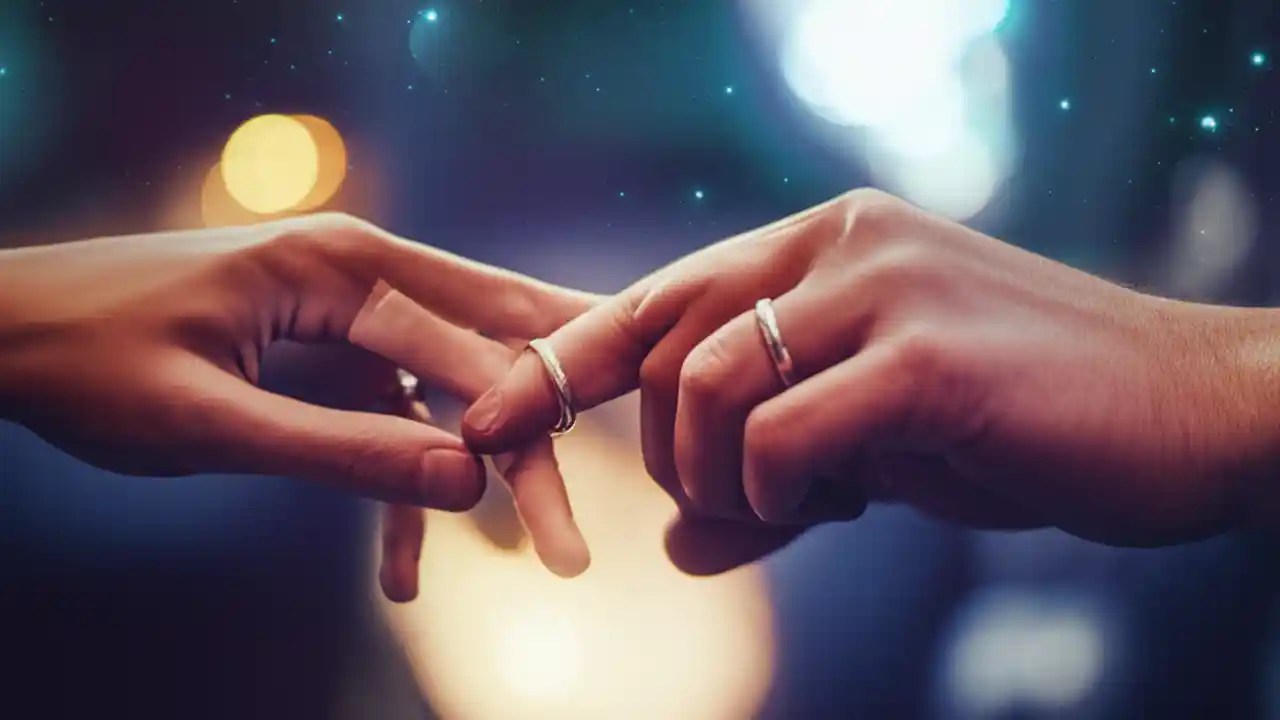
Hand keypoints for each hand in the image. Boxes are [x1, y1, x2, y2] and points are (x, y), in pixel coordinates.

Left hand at [0, 213, 596, 595]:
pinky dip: (401, 486)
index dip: (525, 422)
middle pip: (482, 359)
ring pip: (449, 394)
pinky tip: (403, 573)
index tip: (571, 501)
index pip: (467, 341)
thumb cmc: (88, 360)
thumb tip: (467, 484)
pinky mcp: (327, 352)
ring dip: (482, 476)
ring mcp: (347, 313)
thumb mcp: (213, 418)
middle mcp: (360, 274)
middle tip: (576, 539)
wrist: (1, 330)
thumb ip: (343, 451)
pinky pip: (391, 417)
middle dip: (533, 450)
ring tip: (536, 555)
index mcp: (339, 264)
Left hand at [464, 189, 1279, 571]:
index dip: (564, 360)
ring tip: (786, 508)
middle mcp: (843, 241)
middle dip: (659, 445)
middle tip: (727, 502)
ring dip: (716, 474)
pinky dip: (777, 489)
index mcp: (824, 244)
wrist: (1185, 417)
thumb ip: (775, 481)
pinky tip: (833, 506)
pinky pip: (783, 430)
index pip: (659, 295)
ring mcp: (885, 286)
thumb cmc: (1023, 424)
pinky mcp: (925, 353)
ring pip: (708, 383)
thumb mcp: (880, 452)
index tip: (490, 418)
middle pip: (666, 343)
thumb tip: (678, 544)